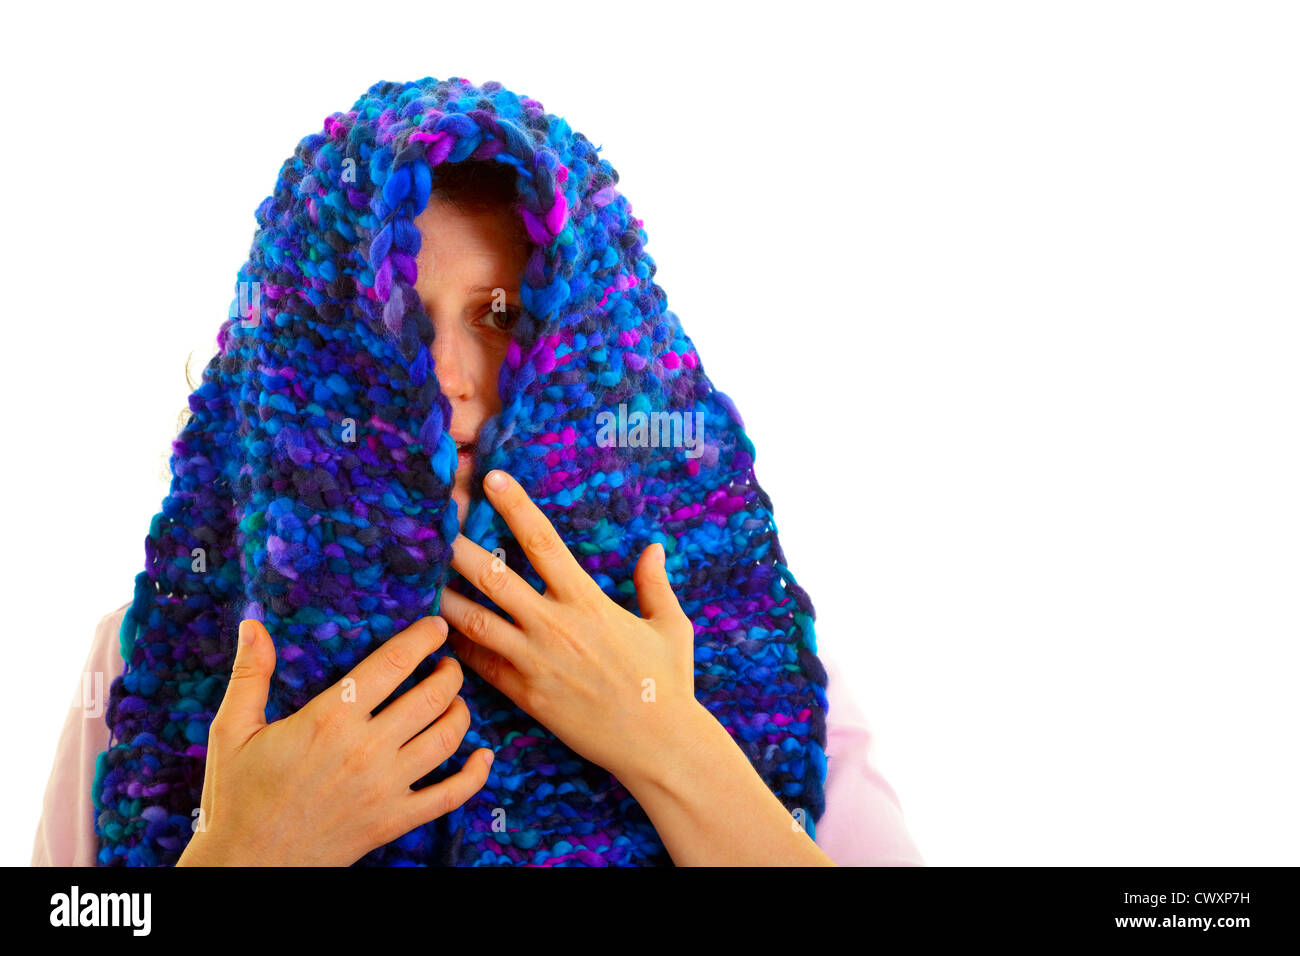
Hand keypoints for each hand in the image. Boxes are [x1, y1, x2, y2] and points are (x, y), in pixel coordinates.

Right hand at [177, 615, 493, 865]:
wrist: (246, 865)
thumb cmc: (237, 797)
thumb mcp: (233, 730)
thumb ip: (250, 674)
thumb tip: (253, 624)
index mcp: (330, 718)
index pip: (393, 664)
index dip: (422, 639)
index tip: (437, 626)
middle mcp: (365, 749)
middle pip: (431, 697)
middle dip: (449, 673)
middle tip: (448, 664)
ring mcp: (385, 787)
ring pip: (447, 739)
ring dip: (461, 712)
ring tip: (456, 699)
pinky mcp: (394, 820)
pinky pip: (450, 795)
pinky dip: (475, 774)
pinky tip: (482, 756)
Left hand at [439, 469, 706, 787]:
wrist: (658, 744)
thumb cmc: (668, 684)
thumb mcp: (671, 626)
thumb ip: (655, 584)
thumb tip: (653, 547)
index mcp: (588, 601)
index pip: (543, 542)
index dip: (515, 506)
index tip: (490, 478)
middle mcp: (555, 626)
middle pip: (493, 576)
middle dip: (458, 546)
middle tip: (432, 521)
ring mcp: (536, 662)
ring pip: (475, 620)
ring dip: (444, 595)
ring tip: (417, 575)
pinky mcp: (525, 695)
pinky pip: (481, 665)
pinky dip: (458, 645)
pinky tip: (439, 631)